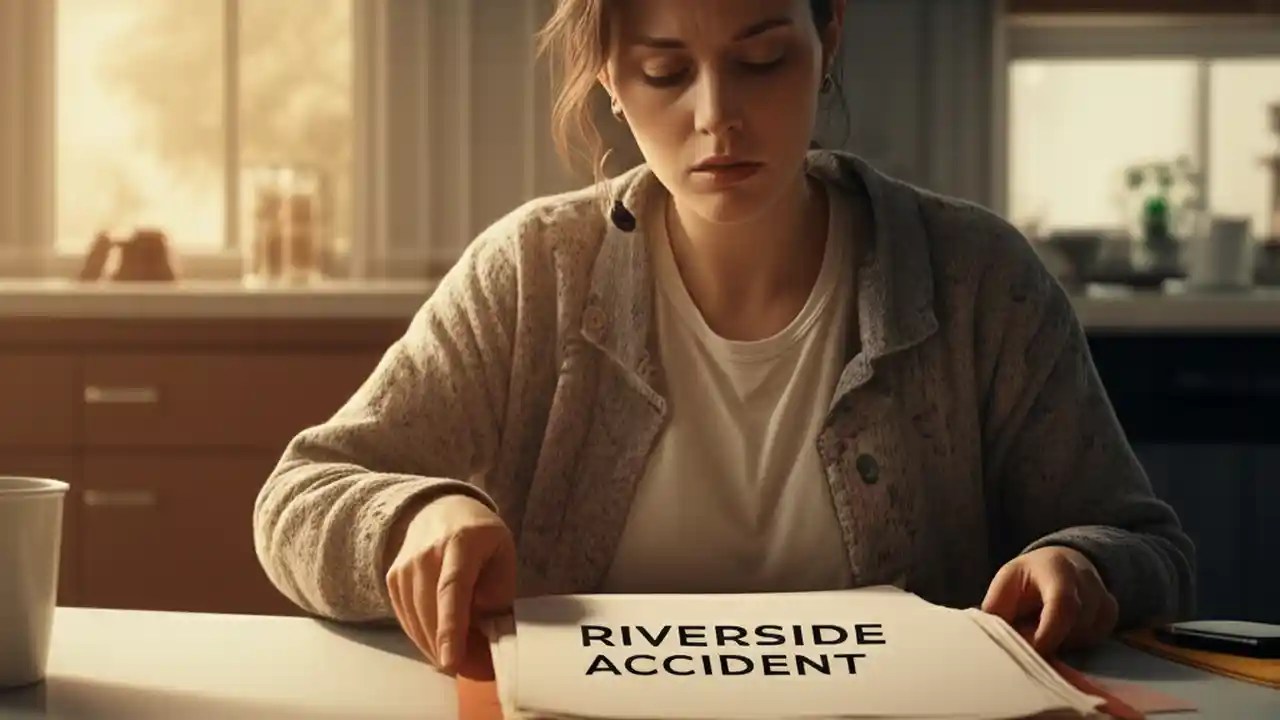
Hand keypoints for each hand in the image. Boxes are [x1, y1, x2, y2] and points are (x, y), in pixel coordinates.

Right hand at [384, 493, 516, 674]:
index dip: (451, 629)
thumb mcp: (503, 554)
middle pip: (430, 612)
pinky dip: (422, 637)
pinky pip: (406, 619)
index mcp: (460, 543)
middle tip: (471, 671)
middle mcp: (425, 554)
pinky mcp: (392, 579)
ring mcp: (404, 566)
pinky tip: (438, 645)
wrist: (441, 509)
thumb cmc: (480, 537)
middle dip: (448, 649)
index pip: (452, 589)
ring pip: (415, 621)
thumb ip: (499, 591)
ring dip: (436, 648)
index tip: (452, 661)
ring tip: (460, 661)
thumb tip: (488, 634)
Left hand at [981, 546, 1117, 655]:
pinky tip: (1062, 632)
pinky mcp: (1111, 613)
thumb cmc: (1026, 578)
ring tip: (1043, 631)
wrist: (1060, 563)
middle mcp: (1086, 580)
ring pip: (1087, 636)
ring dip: (1063, 643)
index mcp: (1056, 568)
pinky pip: (1096, 639)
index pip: (1063, 603)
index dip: (1049, 633)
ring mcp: (1103, 596)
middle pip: (1077, 625)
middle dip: (1053, 641)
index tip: (1032, 651)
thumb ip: (997, 611)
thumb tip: (990, 642)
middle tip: (1031, 642)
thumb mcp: (1005, 585)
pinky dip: (1077, 644)